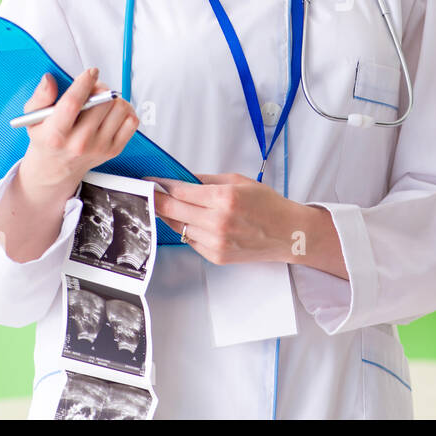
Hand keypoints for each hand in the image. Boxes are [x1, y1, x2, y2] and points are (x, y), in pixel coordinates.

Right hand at [18, 68, 139, 207]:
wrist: (56, 168)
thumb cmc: (46, 139)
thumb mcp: (33, 118)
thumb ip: (40, 97)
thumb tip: (49, 80)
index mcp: (56, 134)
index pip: (73, 103)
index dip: (84, 83)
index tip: (90, 72)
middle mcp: (79, 143)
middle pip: (101, 103)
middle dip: (99, 88)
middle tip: (94, 88)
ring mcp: (99, 147)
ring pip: (119, 109)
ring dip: (113, 99)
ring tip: (101, 101)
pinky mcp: (114, 150)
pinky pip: (131, 121)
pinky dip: (125, 111)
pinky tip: (112, 111)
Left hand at [145, 172, 303, 265]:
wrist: (288, 233)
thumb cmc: (268, 205)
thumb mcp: (239, 181)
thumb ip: (207, 180)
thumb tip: (182, 179)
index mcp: (224, 198)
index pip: (181, 191)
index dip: (162, 185)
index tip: (151, 181)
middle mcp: (218, 222)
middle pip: (173, 210)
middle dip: (157, 200)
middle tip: (148, 193)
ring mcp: (216, 242)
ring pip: (179, 226)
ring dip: (170, 215)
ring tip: (166, 205)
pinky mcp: (216, 256)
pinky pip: (191, 240)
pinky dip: (187, 229)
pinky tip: (191, 220)